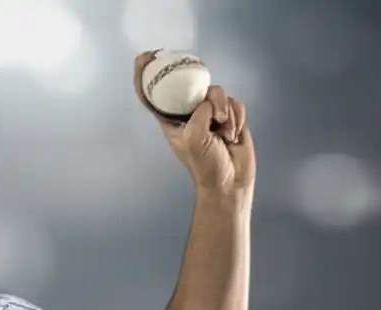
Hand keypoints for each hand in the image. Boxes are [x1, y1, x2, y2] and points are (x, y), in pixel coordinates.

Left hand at [133, 51, 255, 198]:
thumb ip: (200, 114)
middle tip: (205, 97)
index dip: (145, 75)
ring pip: (217, 92)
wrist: (230, 180)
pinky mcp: (229, 115)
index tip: (144, 57)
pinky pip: (234, 102)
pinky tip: (233, 134)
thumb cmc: (206, 165)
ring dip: (224, 110)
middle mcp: (188, 114)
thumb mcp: (195, 138)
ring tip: (224, 132)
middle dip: (200, 89)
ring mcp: (209, 113)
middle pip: (189, 85)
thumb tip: (210, 101)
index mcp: (170, 121)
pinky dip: (236, 115)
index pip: (151, 94)